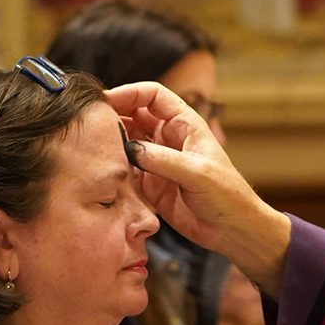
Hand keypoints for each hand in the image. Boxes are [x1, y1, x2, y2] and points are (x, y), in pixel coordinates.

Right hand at [104, 81, 290, 297]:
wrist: (233, 231)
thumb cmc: (227, 196)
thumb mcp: (198, 173)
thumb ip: (163, 160)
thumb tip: (130, 148)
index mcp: (186, 125)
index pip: (153, 96)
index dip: (130, 93)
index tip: (107, 100)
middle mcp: (169, 139)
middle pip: (135, 115)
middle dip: (114, 114)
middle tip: (91, 123)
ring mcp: (158, 161)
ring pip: (127, 141)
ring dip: (111, 141)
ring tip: (92, 145)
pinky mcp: (151, 184)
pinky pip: (126, 169)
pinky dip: (114, 166)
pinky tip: (103, 168)